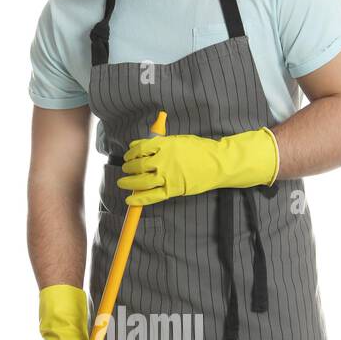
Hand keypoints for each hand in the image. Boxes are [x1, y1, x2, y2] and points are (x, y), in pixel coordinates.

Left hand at [116, 127, 278, 205]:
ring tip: (122, 183)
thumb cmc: (200, 150)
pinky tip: (130, 200)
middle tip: (125, 169)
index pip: (140, 149)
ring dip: (128, 183)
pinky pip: (152, 196)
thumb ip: (157, 142)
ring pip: (141, 181)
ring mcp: (167, 176)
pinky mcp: (173, 190)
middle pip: (138, 165)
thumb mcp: (178, 139)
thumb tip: (136, 145)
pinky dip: (139, 199)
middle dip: (128, 168)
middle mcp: (163, 160)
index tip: (128, 156)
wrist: (218, 163)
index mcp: (164, 144)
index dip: (131, 153)